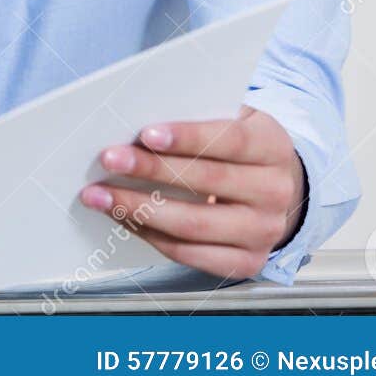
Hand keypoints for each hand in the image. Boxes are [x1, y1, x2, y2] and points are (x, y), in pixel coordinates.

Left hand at [79, 105, 307, 280]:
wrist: (276, 188)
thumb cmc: (238, 146)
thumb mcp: (230, 118)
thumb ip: (196, 115)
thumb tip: (136, 118)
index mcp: (272, 146)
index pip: (230, 140)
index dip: (187, 137)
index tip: (146, 133)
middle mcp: (275, 192)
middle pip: (208, 182)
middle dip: (151, 170)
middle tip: (109, 159)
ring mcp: (264, 231)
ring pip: (194, 224)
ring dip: (139, 209)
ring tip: (99, 195)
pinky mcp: (246, 261)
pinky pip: (190, 254)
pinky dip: (150, 234)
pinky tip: (123, 218)